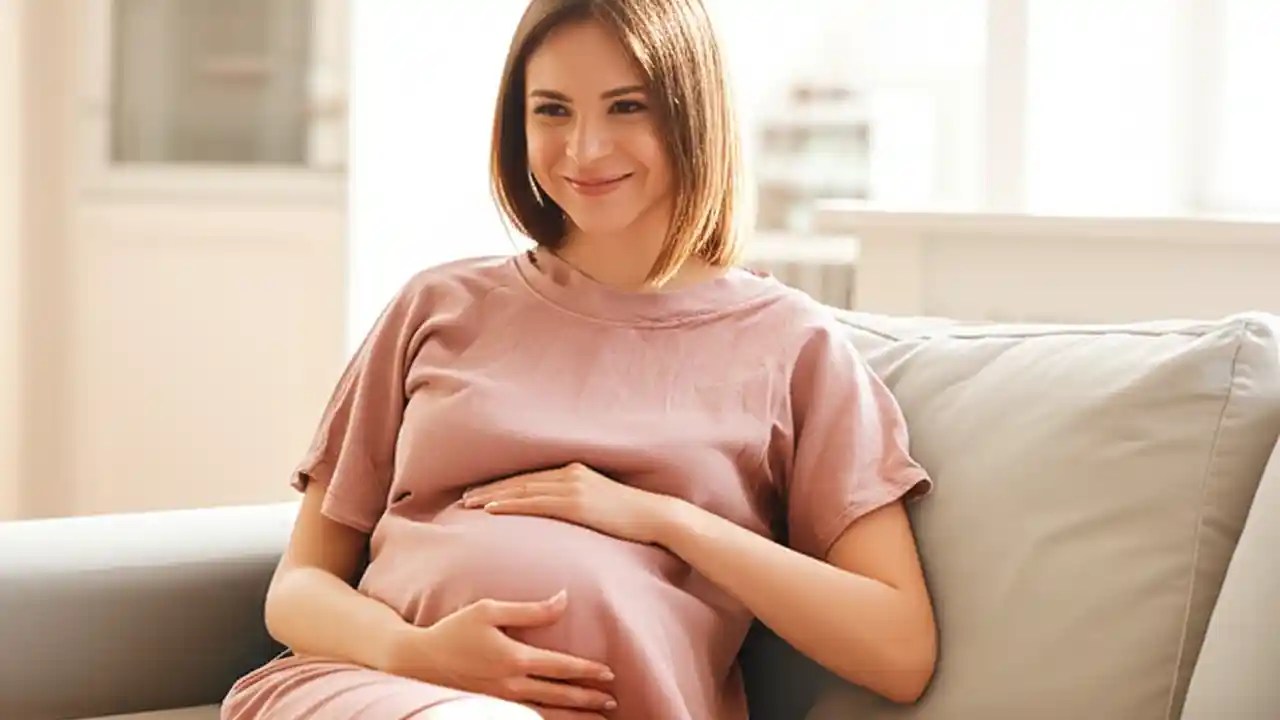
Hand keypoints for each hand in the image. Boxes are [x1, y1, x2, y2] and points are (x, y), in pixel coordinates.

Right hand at [382, 591, 616, 712]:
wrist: (418, 661)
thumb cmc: (454, 630)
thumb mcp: (489, 610)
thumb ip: (530, 609)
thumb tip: (564, 599)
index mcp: (515, 658)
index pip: (561, 667)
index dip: (587, 671)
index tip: (609, 674)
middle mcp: (512, 685)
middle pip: (559, 695)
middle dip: (589, 700)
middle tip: (612, 703)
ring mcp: (502, 701)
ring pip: (547, 713)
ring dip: (575, 717)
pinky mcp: (492, 709)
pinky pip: (528, 719)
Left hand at [462, 463, 679, 544]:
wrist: (653, 516)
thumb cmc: (629, 516)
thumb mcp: (599, 504)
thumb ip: (577, 503)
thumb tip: (562, 516)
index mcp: (573, 471)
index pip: (528, 479)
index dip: (501, 485)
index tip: (479, 493)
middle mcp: (569, 474)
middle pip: (519, 481)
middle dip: (489, 489)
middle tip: (464, 498)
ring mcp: (572, 486)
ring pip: (522, 490)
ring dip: (492, 496)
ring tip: (469, 504)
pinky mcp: (575, 502)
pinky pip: (535, 503)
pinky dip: (510, 505)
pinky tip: (491, 510)